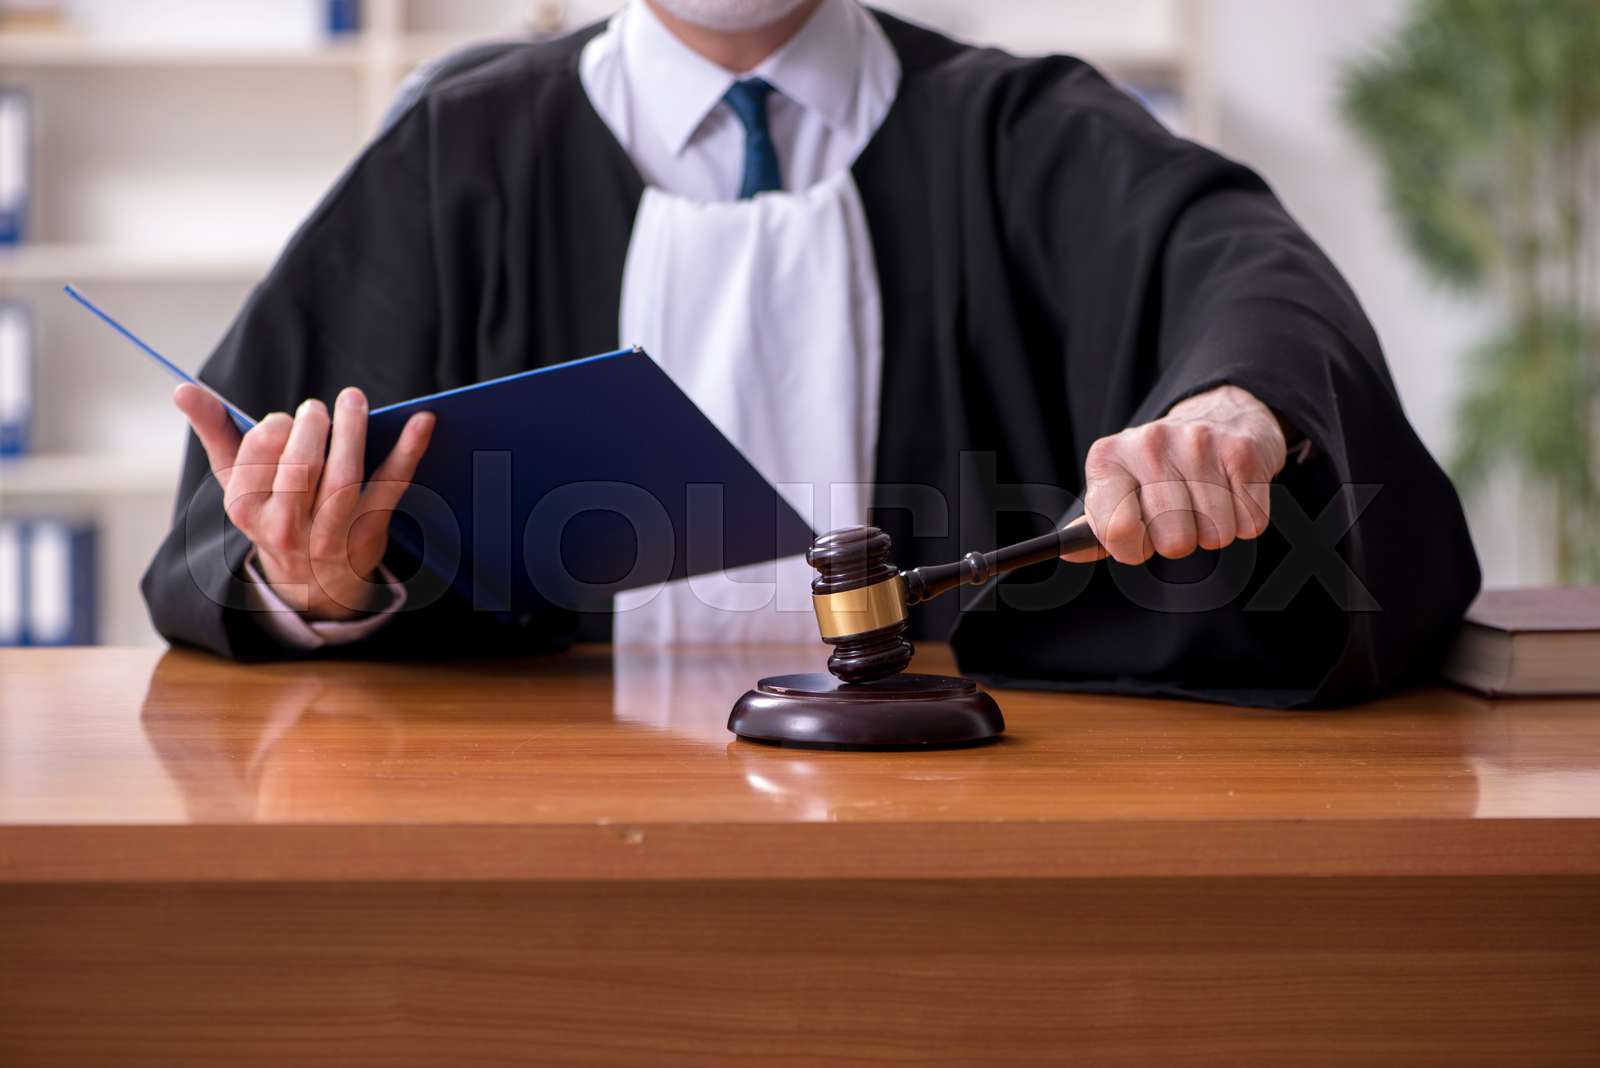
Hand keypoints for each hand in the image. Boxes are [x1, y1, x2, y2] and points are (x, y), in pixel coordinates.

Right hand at [175, 384, 435, 620]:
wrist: (311, 582)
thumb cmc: (272, 511)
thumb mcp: (237, 480)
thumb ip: (215, 431)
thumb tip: (182, 388)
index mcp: (246, 510)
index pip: (255, 465)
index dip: (271, 433)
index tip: (283, 419)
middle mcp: (286, 527)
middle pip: (301, 470)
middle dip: (310, 430)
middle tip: (318, 407)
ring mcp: (331, 533)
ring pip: (344, 478)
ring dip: (352, 432)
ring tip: (353, 399)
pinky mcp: (370, 532)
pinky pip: (393, 486)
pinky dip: (410, 450)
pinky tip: (424, 420)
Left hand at [1066, 384, 1288, 564]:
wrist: (1218, 416)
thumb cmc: (1158, 469)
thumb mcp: (1118, 488)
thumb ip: (1096, 527)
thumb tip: (1068, 554)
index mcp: (1108, 458)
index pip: (1117, 530)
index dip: (1133, 548)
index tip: (1140, 538)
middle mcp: (1149, 444)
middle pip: (1174, 542)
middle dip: (1179, 542)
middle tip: (1179, 516)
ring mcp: (1197, 443)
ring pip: (1216, 534)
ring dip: (1215, 531)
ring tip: (1205, 502)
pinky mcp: (1241, 451)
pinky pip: (1251, 522)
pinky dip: (1245, 519)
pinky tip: (1231, 492)